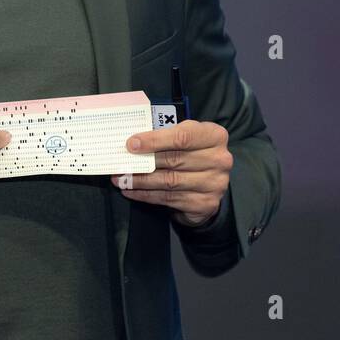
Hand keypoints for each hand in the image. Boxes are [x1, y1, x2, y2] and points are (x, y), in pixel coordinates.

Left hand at [109, 120, 231, 225]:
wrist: (208, 184)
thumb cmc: (191, 154)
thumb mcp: (185, 138)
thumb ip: (166, 136)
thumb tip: (133, 142)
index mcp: (215, 136)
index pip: (182, 137)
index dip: (155, 140)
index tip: (132, 144)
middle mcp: (220, 160)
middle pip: (174, 160)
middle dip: (143, 162)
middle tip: (120, 165)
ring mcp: (215, 183)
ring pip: (169, 181)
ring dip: (141, 181)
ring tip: (122, 179)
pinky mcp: (205, 203)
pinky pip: (169, 199)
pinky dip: (147, 195)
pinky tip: (133, 192)